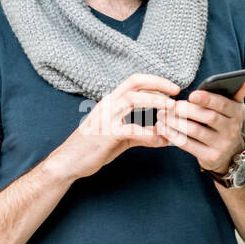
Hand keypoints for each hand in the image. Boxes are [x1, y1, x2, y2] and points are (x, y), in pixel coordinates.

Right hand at [49, 73, 178, 180]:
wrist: (68, 162)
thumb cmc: (92, 148)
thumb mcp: (120, 138)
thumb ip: (141, 134)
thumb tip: (163, 137)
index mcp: (111, 102)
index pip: (134, 82)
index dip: (155, 82)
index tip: (172, 88)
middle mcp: (107, 105)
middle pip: (134, 83)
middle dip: (157, 84)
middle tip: (176, 92)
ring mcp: (105, 118)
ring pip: (131, 100)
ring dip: (154, 102)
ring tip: (171, 108)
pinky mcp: (105, 135)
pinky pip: (129, 130)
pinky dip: (147, 134)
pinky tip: (160, 141)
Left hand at [156, 78, 244, 173]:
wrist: (229, 154)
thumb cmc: (225, 124)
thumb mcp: (234, 109)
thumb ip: (236, 94)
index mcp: (237, 113)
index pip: (223, 104)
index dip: (207, 99)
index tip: (191, 95)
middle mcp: (232, 130)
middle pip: (208, 117)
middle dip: (187, 110)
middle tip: (169, 105)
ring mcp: (222, 145)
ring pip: (195, 131)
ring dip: (176, 122)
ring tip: (162, 115)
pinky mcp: (211, 157)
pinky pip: (189, 145)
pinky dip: (174, 136)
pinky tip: (163, 129)